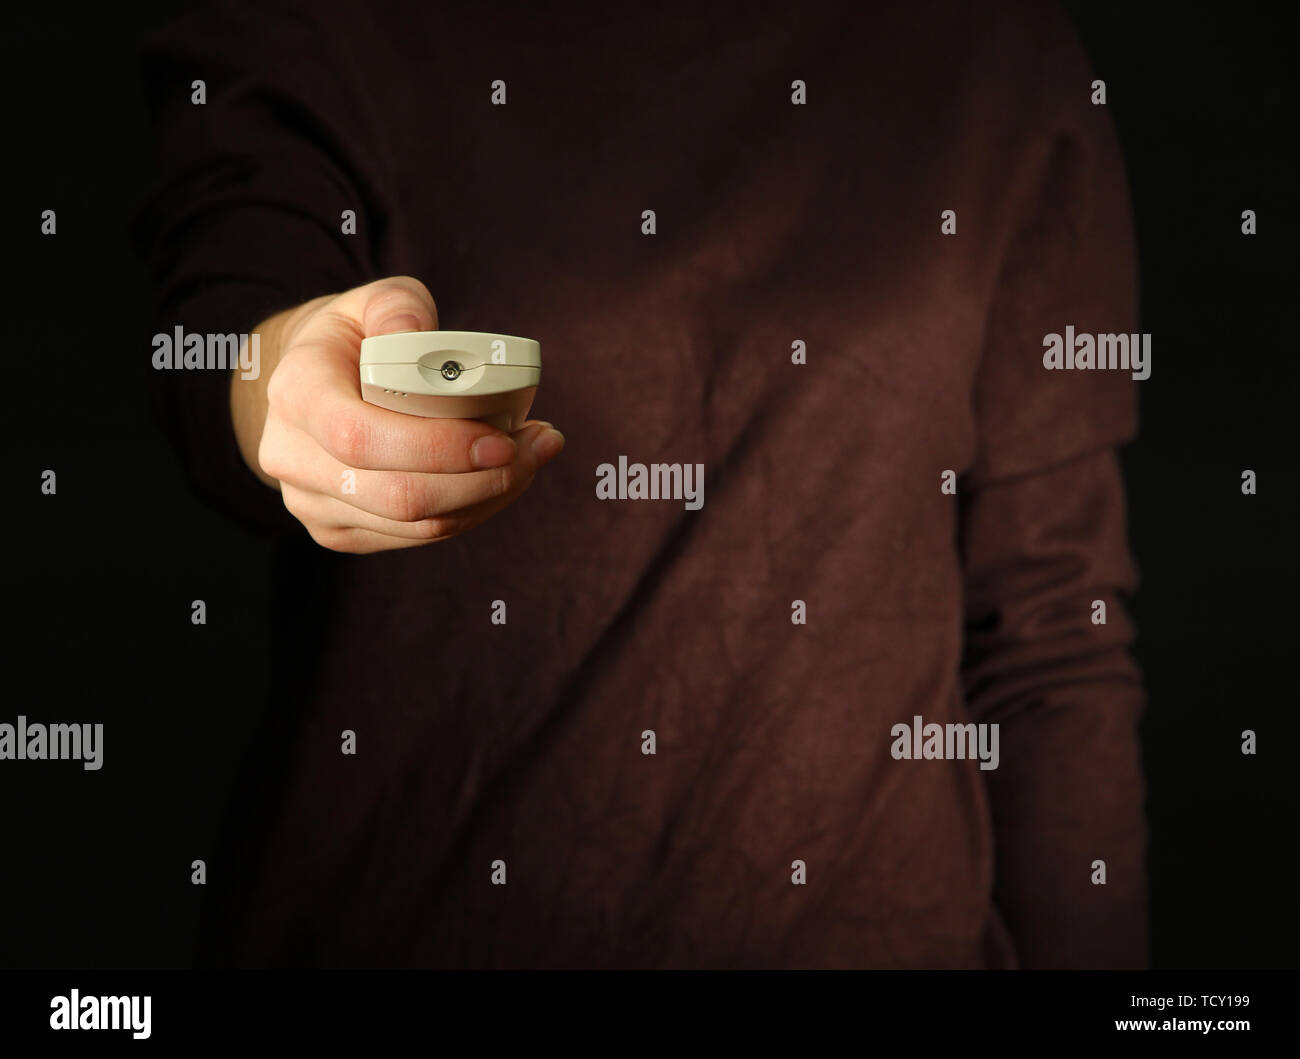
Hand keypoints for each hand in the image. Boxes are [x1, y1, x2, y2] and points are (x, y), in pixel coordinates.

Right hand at [231, 275, 563, 552]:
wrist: (311, 386)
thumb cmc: (354, 340)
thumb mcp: (371, 302)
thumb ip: (399, 307)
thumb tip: (419, 336)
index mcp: (296, 393)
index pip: (361, 439)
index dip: (438, 448)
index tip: (502, 439)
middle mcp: (292, 457)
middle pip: (398, 497)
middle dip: (483, 480)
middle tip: (535, 447)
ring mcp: (313, 504)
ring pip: (417, 526)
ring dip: (490, 497)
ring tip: (531, 455)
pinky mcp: (341, 532)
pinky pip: (419, 537)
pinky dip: (473, 511)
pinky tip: (502, 478)